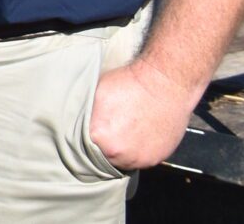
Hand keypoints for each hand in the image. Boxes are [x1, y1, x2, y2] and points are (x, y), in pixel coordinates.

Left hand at [86, 56, 197, 171]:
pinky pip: (141, 159)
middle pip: (103, 157)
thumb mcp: (95, 95)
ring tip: (124, 132)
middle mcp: (119, 153)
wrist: (164, 83)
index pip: (83, 147)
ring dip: (121, 151)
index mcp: (99, 137)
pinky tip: (139, 134)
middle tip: (108, 132)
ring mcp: (139, 159)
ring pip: (123, 161)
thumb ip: (86, 117)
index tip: (89, 133)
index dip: (85, 139)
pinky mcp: (156, 159)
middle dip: (103, 147)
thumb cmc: (128, 84)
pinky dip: (138, 150)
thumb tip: (79, 125)